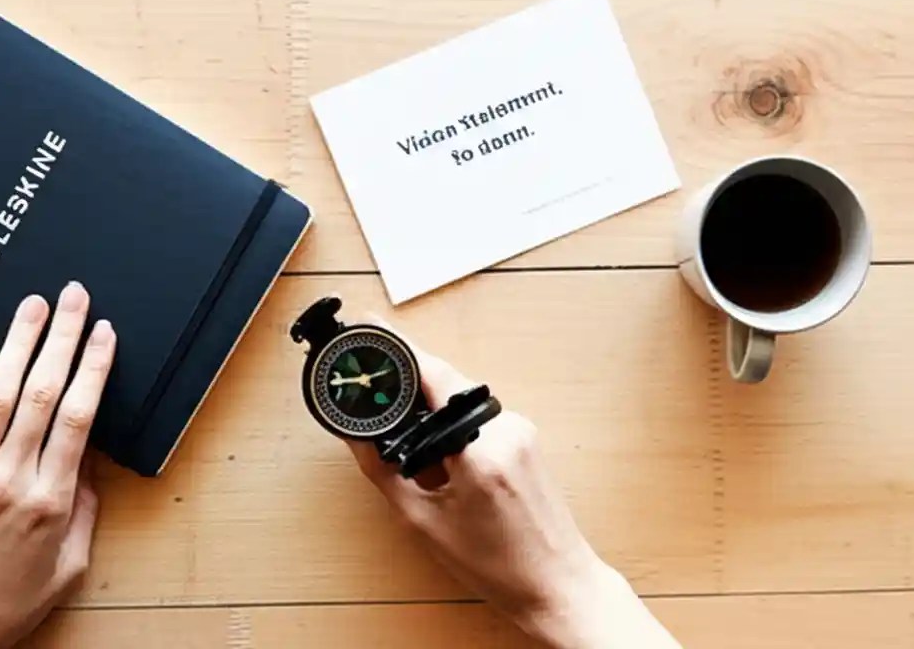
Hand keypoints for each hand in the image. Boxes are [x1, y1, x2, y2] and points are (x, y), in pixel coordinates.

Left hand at [0, 282, 117, 648]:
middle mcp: (9, 479)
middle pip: (41, 392)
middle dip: (62, 337)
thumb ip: (86, 507)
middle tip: (75, 297)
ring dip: (18, 343)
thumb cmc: (11, 603)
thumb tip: (89, 456)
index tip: (104, 334)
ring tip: (34, 305)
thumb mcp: (71, 564)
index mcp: (50, 500)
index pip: (77, 417)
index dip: (93, 368)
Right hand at [347, 322, 680, 648]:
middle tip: (378, 392)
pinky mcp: (528, 437)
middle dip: (411, 385)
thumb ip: (384, 471)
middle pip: (446, 383)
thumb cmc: (497, 565)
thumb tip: (356, 436)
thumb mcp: (423, 523)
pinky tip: (443, 456)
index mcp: (478, 451)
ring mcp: (522, 430)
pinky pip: (480, 416)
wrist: (557, 584)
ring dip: (434, 410)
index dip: (398, 351)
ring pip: (463, 399)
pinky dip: (455, 426)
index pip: (432, 378)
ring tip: (413, 444)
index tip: (371, 330)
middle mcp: (506, 430)